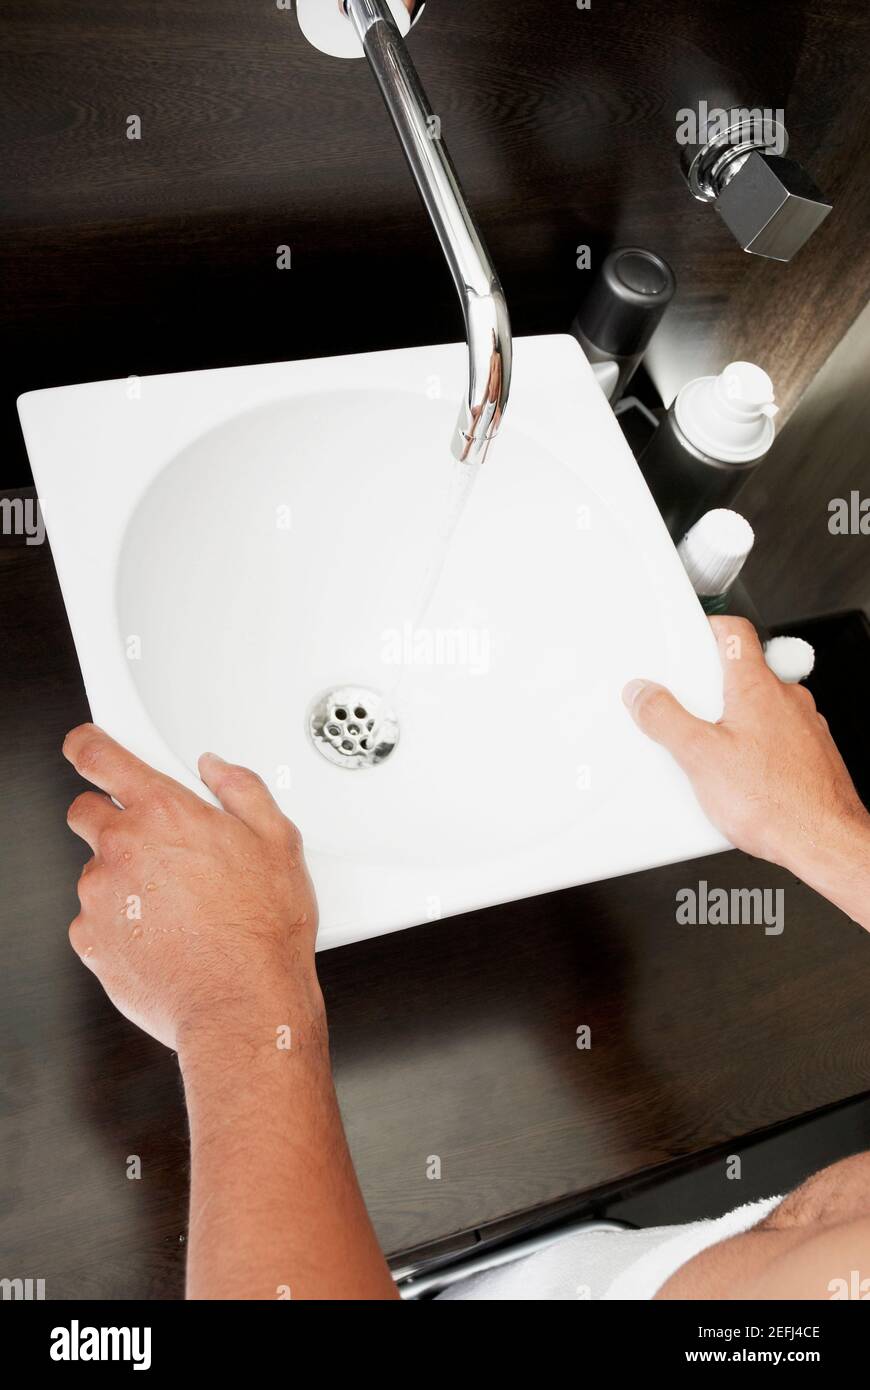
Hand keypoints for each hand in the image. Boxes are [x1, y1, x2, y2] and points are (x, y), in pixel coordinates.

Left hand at [64, 726, 320, 1050]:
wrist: (242, 1002)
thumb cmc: (262, 929)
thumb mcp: (278, 841)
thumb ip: (242, 789)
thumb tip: (218, 769)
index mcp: (164, 812)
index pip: (99, 757)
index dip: (88, 745)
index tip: (86, 745)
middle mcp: (122, 847)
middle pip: (85, 812)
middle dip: (111, 818)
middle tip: (154, 843)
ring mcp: (100, 895)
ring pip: (95, 870)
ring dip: (123, 878)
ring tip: (174, 904)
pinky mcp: (91, 940)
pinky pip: (94, 919)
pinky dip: (120, 923)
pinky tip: (162, 934)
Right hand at [622, 616, 869, 879]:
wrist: (823, 841)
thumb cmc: (776, 802)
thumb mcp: (700, 756)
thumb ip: (666, 719)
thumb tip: (643, 694)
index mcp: (756, 687)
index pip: (735, 633)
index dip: (710, 627)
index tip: (692, 635)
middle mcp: (786, 699)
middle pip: (744, 672)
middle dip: (712, 688)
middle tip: (688, 708)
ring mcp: (804, 726)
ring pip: (761, 708)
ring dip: (735, 720)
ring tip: (711, 753)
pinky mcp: (811, 755)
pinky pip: (776, 738)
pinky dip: (755, 747)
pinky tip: (739, 779)